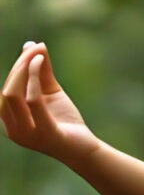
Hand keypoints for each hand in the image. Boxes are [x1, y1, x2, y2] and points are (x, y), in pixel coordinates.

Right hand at [0, 41, 99, 163]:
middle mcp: (13, 130)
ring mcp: (27, 134)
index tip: (30, 49)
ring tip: (38, 53)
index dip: (15, 69)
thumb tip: (33, 45)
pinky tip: (41, 63)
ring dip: (25, 70)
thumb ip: (42, 73)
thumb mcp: (52, 94)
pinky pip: (33, 101)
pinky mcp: (45, 132)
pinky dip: (34, 79)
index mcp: (12, 121)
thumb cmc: (66, 121)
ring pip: (14, 95)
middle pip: (7, 91)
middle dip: (19, 67)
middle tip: (35, 48)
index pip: (5, 92)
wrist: (86, 149)